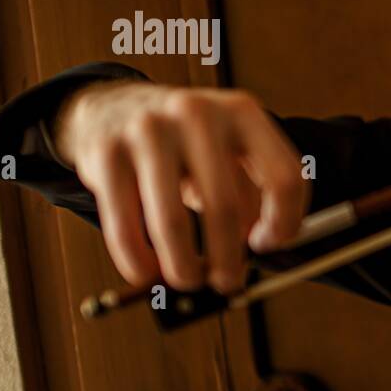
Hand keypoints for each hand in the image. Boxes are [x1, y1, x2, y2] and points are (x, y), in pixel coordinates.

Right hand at [55, 80, 308, 292]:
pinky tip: (147, 273)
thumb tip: (260, 251)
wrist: (114, 107)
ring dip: (184, 268)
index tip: (267, 245)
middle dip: (229, 259)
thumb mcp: (230, 152)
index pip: (284, 177)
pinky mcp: (106, 153)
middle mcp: (198, 114)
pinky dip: (138, 262)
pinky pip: (125, 226)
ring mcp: (148, 130)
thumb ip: (252, 196)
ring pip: (172, 222)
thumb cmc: (186, 142)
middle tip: (228, 282)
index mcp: (243, 113)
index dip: (284, 222)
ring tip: (189, 280)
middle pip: (226, 207)